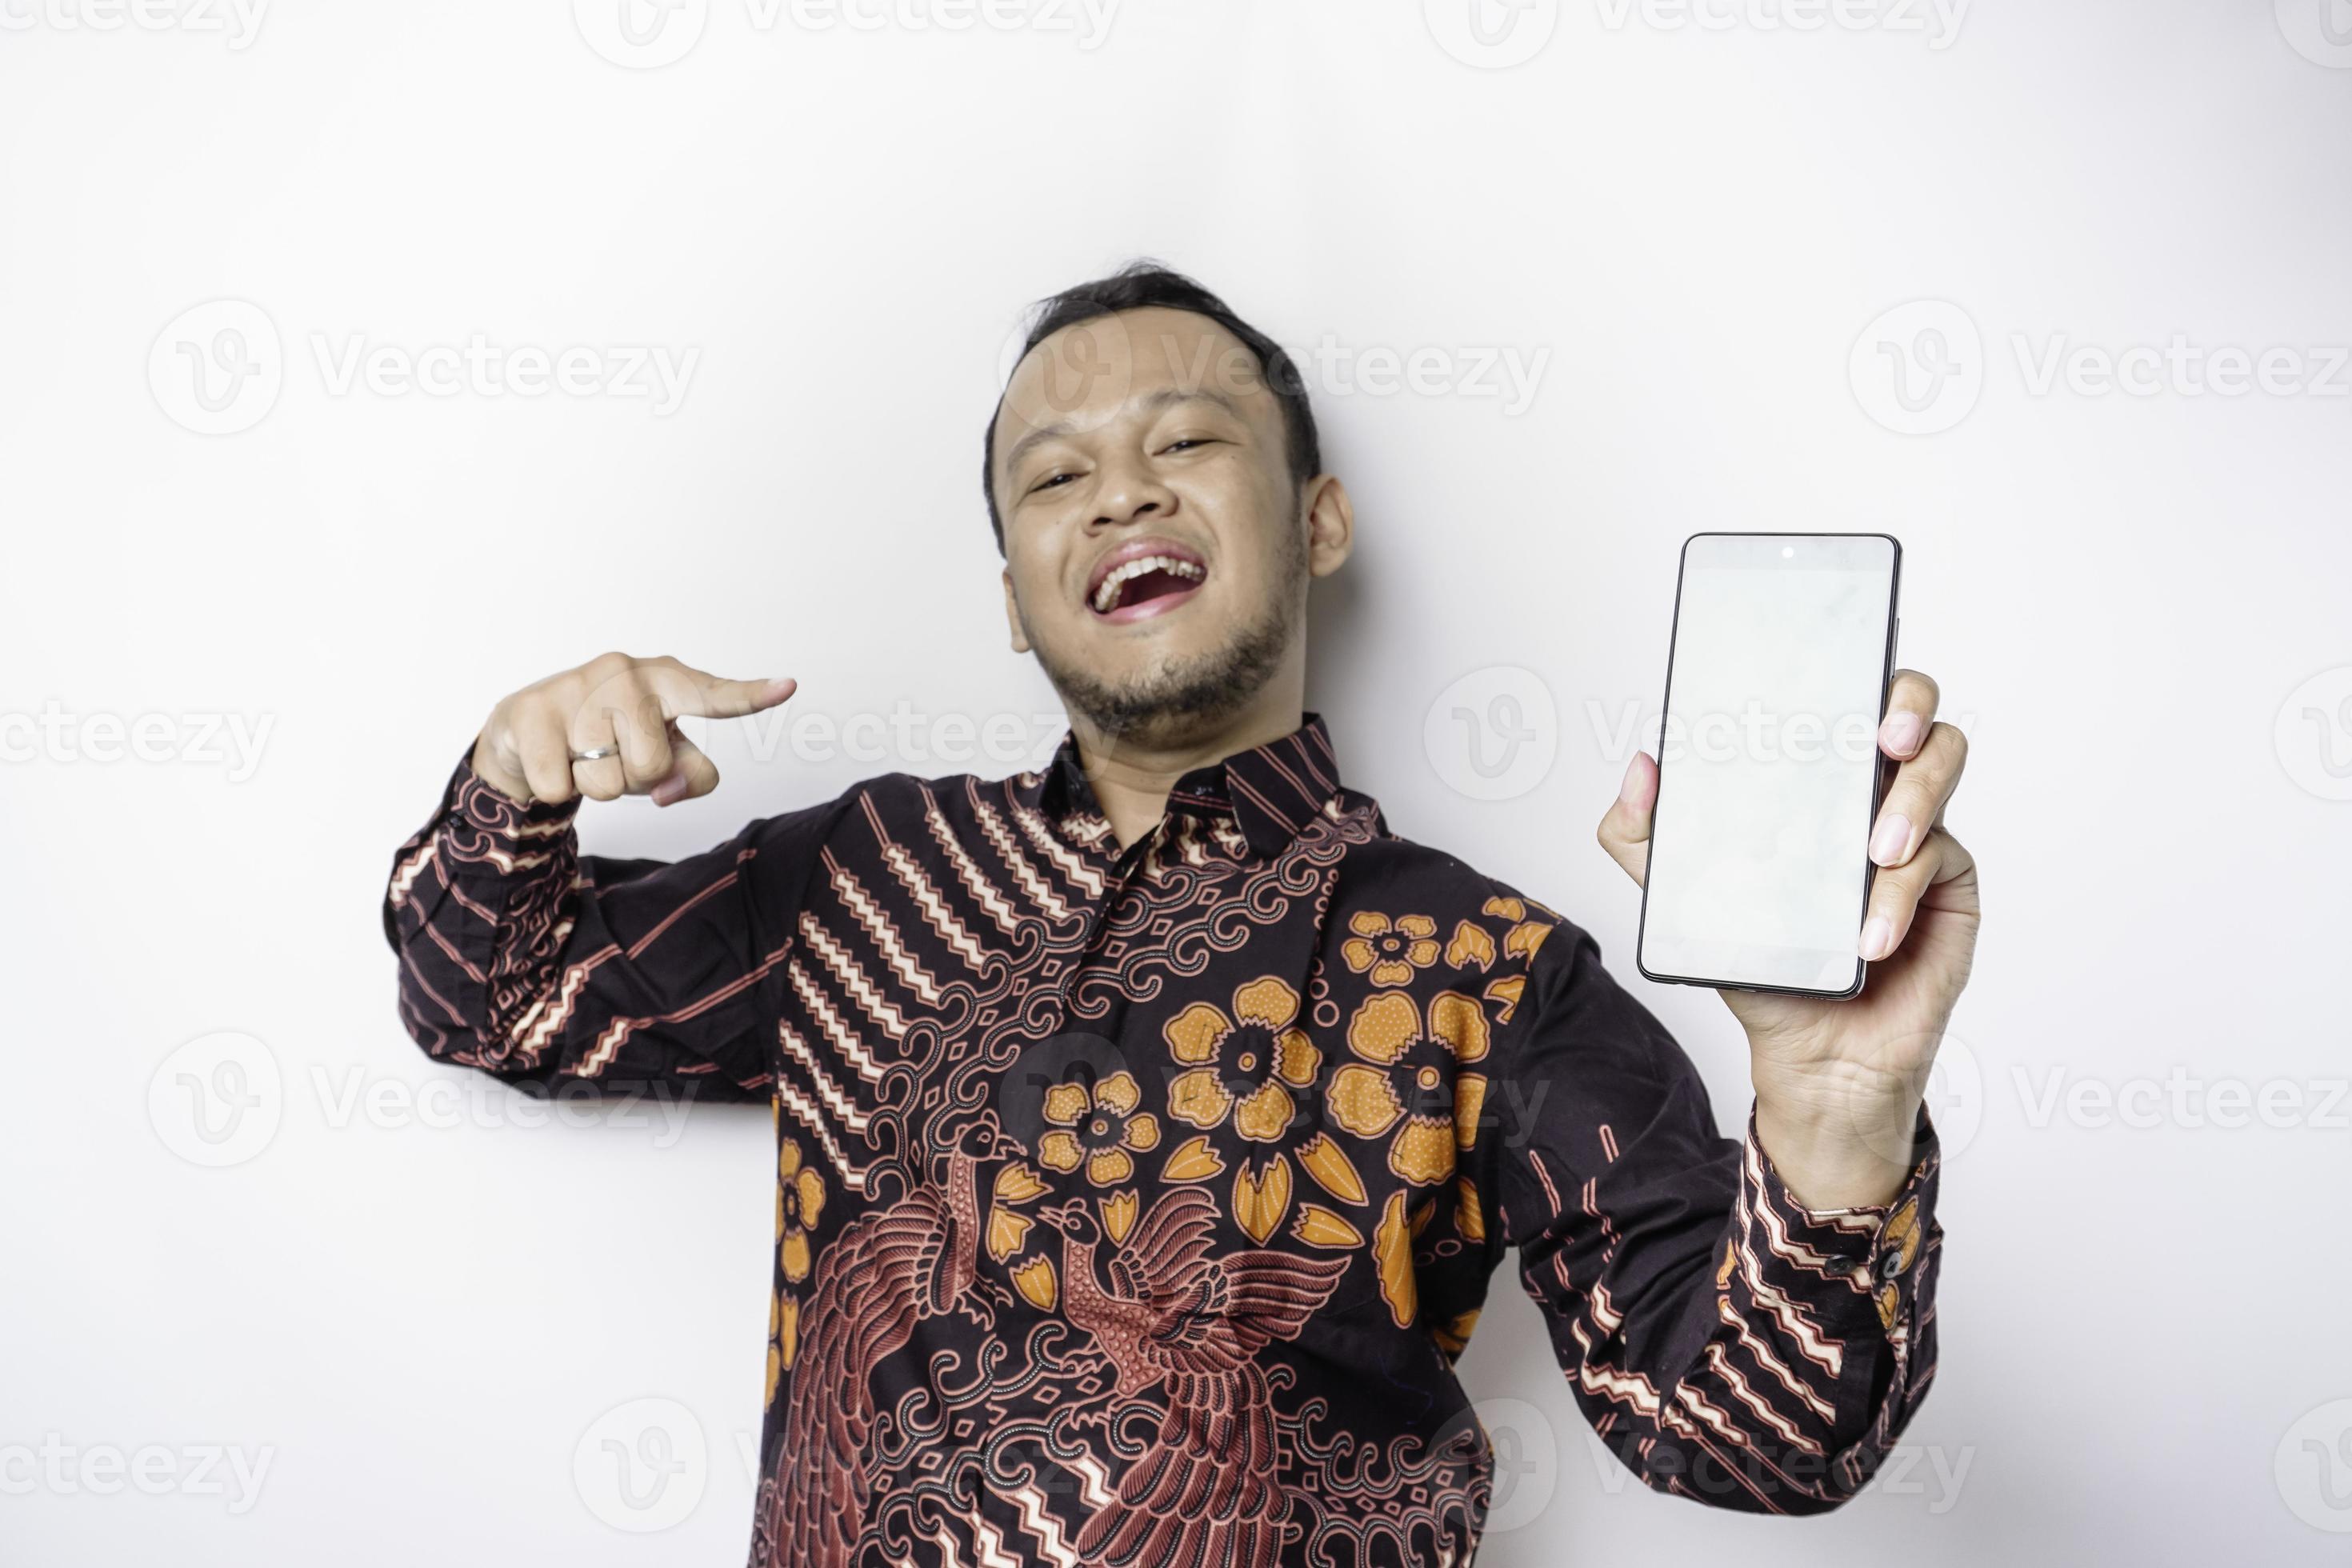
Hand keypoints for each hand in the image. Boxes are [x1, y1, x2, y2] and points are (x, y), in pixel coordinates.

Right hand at [471, 652, 796, 807]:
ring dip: (592, 785)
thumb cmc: (610, 740)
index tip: (788, 686)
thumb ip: (688, 777)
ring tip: (580, 754)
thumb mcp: (661, 758)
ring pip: (604, 783)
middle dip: (631, 779)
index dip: (750, 695)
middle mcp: (625, 672)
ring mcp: (576, 685)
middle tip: (612, 756)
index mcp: (666, 681)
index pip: (713, 694)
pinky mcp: (531, 710)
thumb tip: (667, 790)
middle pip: (651, 767)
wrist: (526, 732)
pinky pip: (558, 787)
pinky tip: (550, 757)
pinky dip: (555, 789)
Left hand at [1597, 669, 1979, 1208]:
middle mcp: (1874, 793)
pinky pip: (1939, 862)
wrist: (1810, 1054)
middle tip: (1886, 736)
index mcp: (1817, 782)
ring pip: (1944, 768)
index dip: (1854, 670)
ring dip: (1914, 800)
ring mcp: (1921, 834)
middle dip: (1910, 704)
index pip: (1845, 701)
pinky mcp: (1953, 885)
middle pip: (1918, 712)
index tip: (1837, 667)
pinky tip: (1869, 937)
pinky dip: (1899, 897)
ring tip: (1876, 850)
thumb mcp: (1689, 900)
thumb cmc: (1764, 965)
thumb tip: (1640, 765)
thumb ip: (1646, 839)